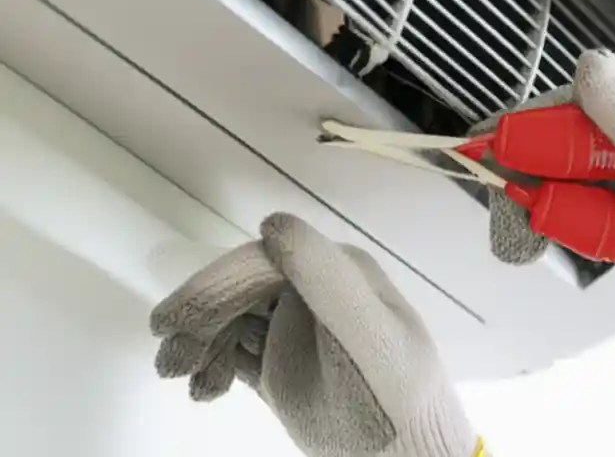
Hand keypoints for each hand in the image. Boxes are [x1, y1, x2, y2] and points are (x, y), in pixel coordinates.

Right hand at [150, 214, 481, 456]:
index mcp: (338, 270)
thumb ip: (325, 277)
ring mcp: (295, 329)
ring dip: (200, 345)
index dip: (215, 285)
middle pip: (240, 291)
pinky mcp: (280, 365)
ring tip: (188, 382)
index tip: (175, 318)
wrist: (400, 452)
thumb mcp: (366, 331)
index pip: (263, 263)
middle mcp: (314, 291)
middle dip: (201, 321)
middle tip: (170, 361)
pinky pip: (233, 354)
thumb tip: (274, 223)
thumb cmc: (394, 391)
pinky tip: (205, 391)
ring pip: (230, 322)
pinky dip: (211, 367)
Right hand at [486, 51, 614, 328]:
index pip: (578, 101)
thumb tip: (586, 64)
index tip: (490, 147)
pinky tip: (544, 240)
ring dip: (534, 203)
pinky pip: (574, 205)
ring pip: (558, 174)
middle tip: (498, 202)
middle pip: (559, 138)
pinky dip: (556, 223)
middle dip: (523, 171)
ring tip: (518, 241)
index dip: (531, 125)